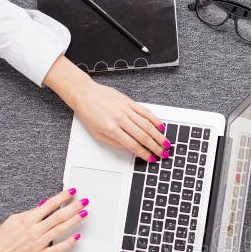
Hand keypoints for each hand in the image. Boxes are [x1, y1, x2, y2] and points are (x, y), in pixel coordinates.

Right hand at [0, 188, 87, 251]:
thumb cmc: (0, 239)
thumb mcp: (12, 220)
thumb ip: (30, 213)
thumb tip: (44, 206)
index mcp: (27, 220)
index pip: (49, 205)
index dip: (62, 197)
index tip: (72, 191)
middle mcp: (34, 231)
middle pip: (58, 216)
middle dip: (73, 207)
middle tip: (84, 201)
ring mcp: (38, 244)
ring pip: (60, 229)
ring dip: (74, 220)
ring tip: (84, 214)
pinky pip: (57, 249)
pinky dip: (68, 242)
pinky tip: (77, 236)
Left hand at [43, 55, 169, 160]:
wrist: (84, 93)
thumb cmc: (88, 113)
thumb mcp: (97, 134)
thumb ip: (115, 143)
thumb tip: (130, 149)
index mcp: (111, 129)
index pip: (133, 145)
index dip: (145, 154)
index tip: (152, 158)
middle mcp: (120, 119)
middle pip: (143, 136)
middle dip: (155, 147)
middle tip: (164, 153)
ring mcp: (126, 109)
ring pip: (147, 125)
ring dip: (158, 136)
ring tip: (166, 143)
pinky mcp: (129, 102)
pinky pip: (145, 112)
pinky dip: (154, 120)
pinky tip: (160, 126)